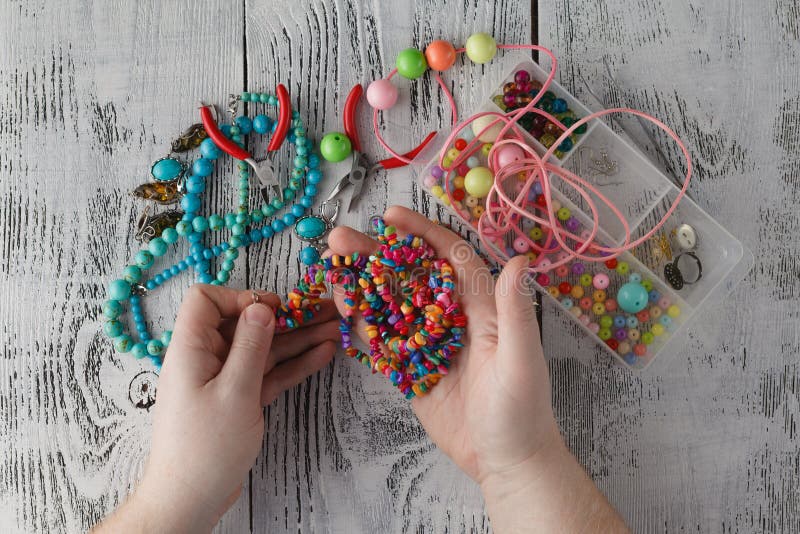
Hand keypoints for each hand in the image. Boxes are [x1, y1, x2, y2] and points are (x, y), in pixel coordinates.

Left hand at [96, 285, 338, 532]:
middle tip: (325, 311)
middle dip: (285, 317)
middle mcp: (206, 358)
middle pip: (246, 324)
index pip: (206, 301)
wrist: (191, 499)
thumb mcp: (234, 392)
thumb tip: (262, 305)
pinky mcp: (239, 399)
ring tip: (336, 329)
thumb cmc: (205, 448)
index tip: (273, 309)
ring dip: (298, 339)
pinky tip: (323, 354)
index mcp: (191, 349)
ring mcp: (224, 379)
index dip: (240, 297)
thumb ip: (250, 346)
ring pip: (263, 349)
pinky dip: (293, 364)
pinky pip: (267, 373)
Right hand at [327, 206, 626, 532]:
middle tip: (342, 238)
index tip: (391, 217)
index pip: (449, 257)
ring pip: (390, 305)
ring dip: (363, 284)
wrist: (507, 463)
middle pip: (410, 276)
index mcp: (481, 308)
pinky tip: (340, 306)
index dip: (422, 234)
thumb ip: (514, 312)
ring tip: (332, 265)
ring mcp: (429, 344)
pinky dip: (362, 323)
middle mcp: (452, 319)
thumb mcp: (521, 360)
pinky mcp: (412, 371)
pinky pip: (383, 341)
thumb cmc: (523, 412)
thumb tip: (519, 260)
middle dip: (377, 255)